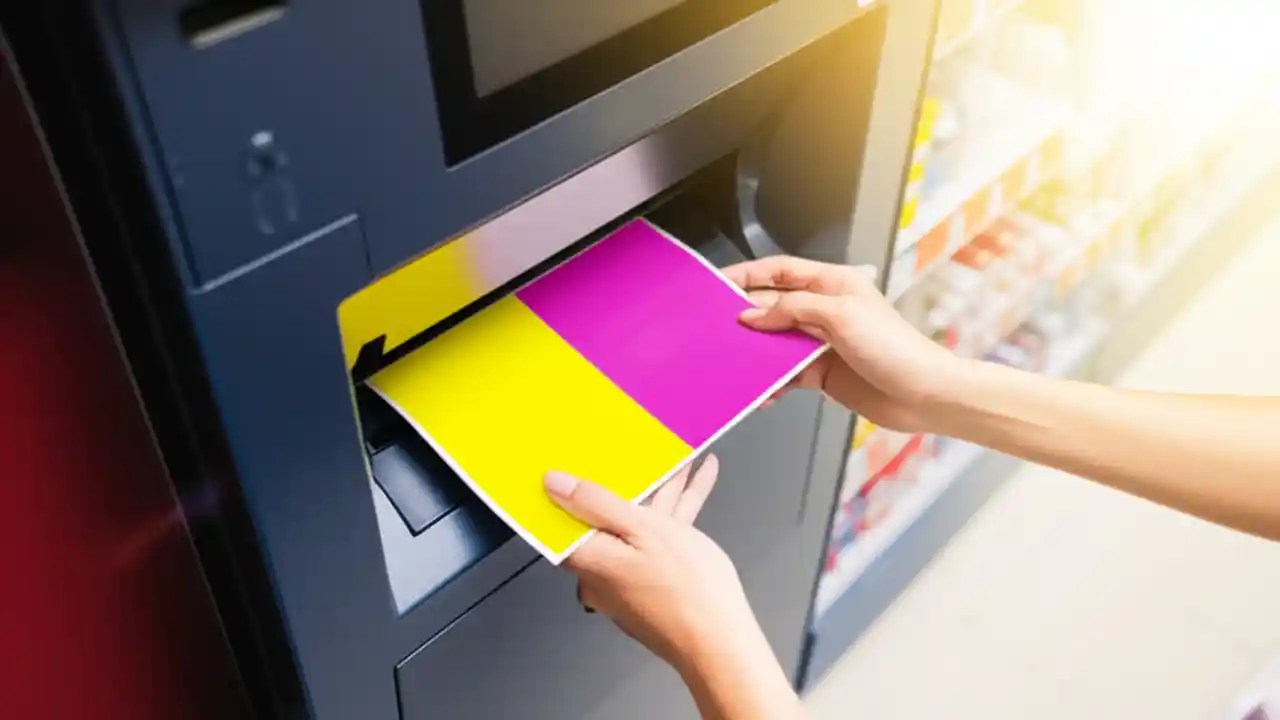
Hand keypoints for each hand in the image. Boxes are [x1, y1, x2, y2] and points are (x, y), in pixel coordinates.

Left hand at [544, 457, 759, 669]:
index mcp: (590, 559)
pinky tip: (697, 488)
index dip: (569, 488)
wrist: (721, 641)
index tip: (575, 462)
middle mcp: (602, 574)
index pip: (564, 517)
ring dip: (664, 494)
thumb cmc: (686, 589)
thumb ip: (596, 503)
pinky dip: (676, 516)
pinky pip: (659, 541)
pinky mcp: (654, 584)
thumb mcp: (642, 529)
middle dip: (635, 483)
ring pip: (641, 526)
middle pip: (610, 517)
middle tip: (644, 454)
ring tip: (683, 462)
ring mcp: (629, 580)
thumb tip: (553, 483)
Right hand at [725, 255, 963, 432]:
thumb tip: (752, 315)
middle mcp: (823, 309)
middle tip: (714, 328)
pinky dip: (770, 382)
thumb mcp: (840, 315)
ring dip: (754, 352)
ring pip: (774, 341)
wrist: (923, 395)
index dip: (747, 275)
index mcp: (831, 283)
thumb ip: (792, 309)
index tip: (716, 284)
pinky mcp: (820, 372)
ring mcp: (820, 342)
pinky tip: (760, 391)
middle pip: (772, 306)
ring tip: (731, 362)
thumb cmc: (891, 347)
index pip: (779, 271)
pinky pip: (785, 372)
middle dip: (744, 316)